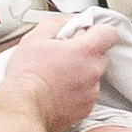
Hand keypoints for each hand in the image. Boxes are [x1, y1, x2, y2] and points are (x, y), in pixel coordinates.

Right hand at [0, 11, 125, 131]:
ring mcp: (91, 92)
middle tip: (61, 58)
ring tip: (55, 78)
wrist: (22, 108)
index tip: (85, 35)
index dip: (96, 32)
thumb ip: (56, 23)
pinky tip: (56, 93)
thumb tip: (66, 22)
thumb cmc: (27, 76)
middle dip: (83, 55)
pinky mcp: (85, 109)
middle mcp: (93, 71)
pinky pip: (85, 96)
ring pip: (91, 77)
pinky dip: (74, 94)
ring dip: (79, 75)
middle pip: (99, 55)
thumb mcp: (34, 38)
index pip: (109, 33)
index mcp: (86, 50)